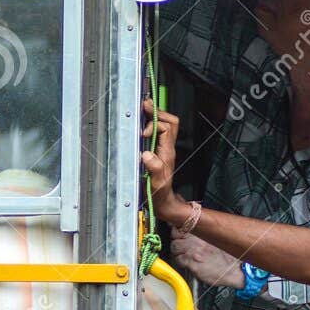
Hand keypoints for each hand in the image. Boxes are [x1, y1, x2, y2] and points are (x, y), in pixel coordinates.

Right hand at [140, 99, 188, 225]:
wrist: (165, 204)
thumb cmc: (161, 195)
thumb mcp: (157, 183)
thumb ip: (154, 168)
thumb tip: (146, 154)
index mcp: (167, 152)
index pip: (167, 127)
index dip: (155, 124)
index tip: (143, 131)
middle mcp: (166, 148)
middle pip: (169, 121)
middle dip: (156, 111)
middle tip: (143, 105)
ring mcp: (163, 150)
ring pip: (164, 126)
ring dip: (154, 117)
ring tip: (142, 110)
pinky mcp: (158, 153)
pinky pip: (157, 134)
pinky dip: (150, 126)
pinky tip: (141, 125)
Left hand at [170, 233, 243, 288]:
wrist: (237, 269)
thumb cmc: (230, 255)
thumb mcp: (218, 238)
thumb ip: (205, 232)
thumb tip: (194, 227)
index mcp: (203, 232)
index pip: (182, 224)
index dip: (179, 227)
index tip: (180, 229)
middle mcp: (196, 240)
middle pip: (175, 234)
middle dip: (177, 238)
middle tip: (184, 243)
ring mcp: (192, 252)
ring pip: (174, 246)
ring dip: (178, 249)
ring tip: (186, 253)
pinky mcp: (191, 263)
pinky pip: (178, 259)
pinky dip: (181, 260)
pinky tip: (188, 262)